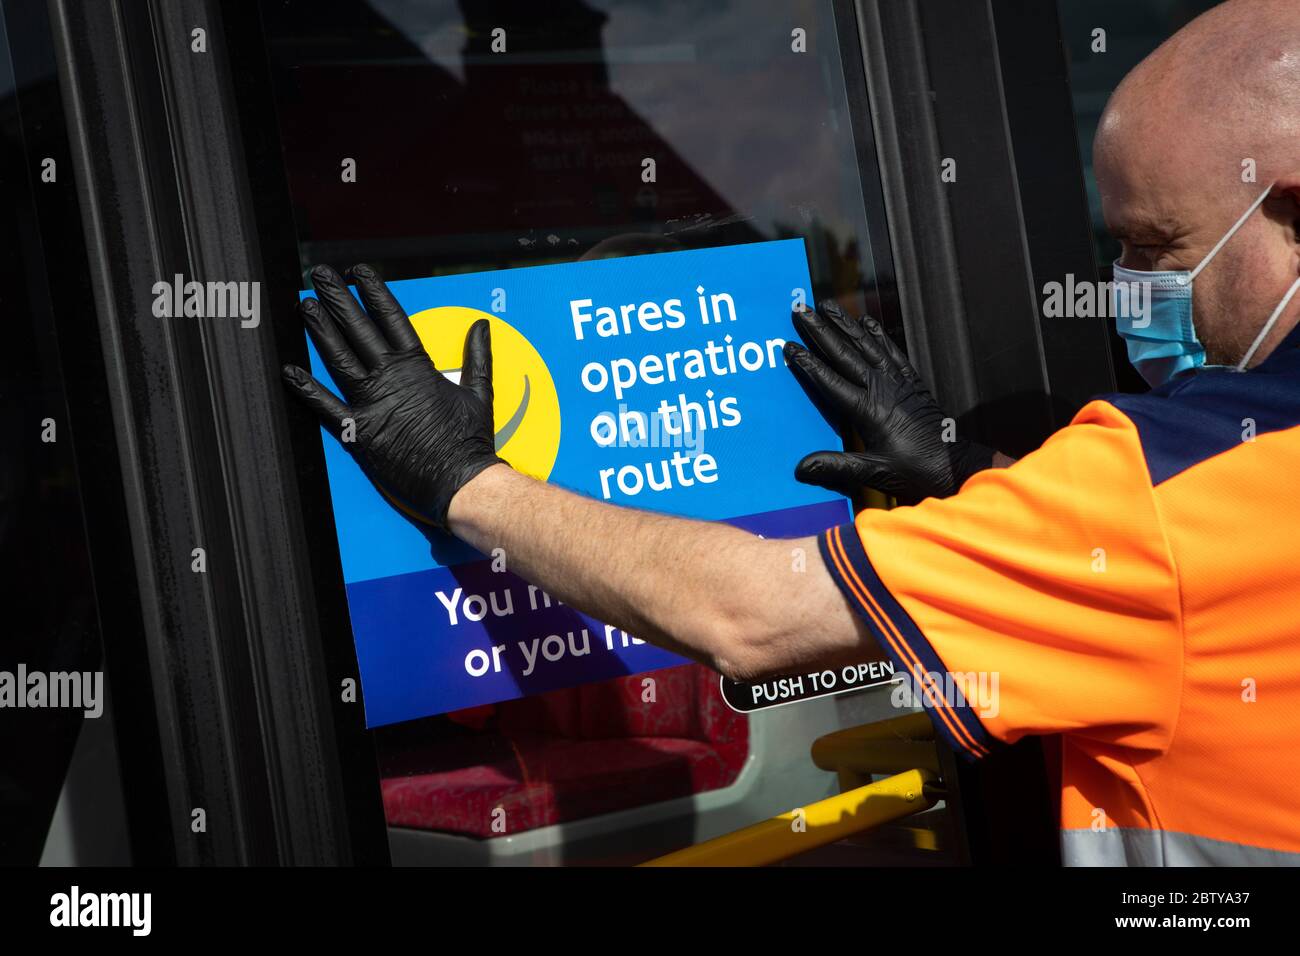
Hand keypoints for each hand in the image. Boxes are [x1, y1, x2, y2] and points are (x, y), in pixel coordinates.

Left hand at [281, 263, 505, 529]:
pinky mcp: (360, 432)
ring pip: (338, 358)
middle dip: (338, 299)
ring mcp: (372, 403)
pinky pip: (326, 408)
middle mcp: (391, 378)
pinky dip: (306, 390)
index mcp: (418, 367)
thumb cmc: (470, 442)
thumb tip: (481, 327)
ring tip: (305, 306)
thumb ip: (478, 357)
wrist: (460, 481)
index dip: (373, 292)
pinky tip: (289, 371)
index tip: (359, 273)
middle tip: (320, 276)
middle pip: (358, 329)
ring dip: (319, 330)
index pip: (391, 318)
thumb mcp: (480, 392)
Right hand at [784, 302, 993, 502]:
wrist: (956, 467)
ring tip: (828, 305)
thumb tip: (802, 468)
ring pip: (867, 345)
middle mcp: (883, 389)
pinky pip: (891, 351)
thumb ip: (837, 468)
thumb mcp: (875, 474)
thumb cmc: (917, 471)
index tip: (790, 346)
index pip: (831, 382)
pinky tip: (867, 321)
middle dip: (821, 331)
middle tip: (801, 310)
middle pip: (845, 354)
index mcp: (870, 410)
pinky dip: (878, 334)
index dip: (809, 364)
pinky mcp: (911, 382)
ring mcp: (899, 382)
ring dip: (845, 324)